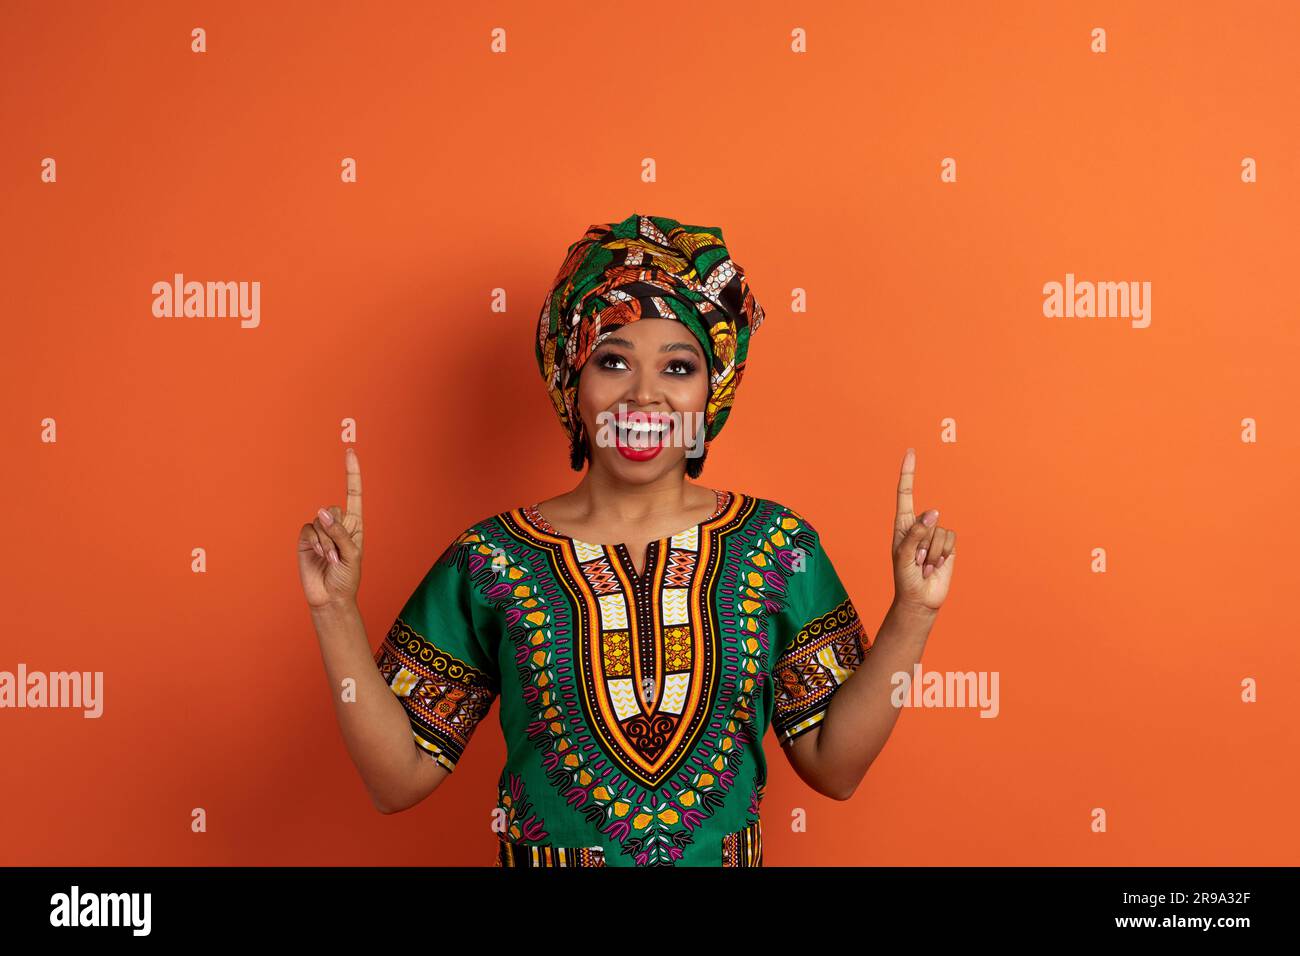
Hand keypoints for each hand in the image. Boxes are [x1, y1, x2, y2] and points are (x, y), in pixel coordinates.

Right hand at [297, 447, 363, 609]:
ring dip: (326, 541)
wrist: (330, 598)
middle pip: (333, 509)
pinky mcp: (305, 539)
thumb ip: (339, 532)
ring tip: (331, 559)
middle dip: (336, 531)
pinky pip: (308, 529)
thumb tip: (322, 512)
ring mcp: (320, 532)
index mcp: (354, 525)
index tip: (350, 452)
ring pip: (320, 520)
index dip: (352, 473)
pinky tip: (320, 555)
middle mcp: (337, 525)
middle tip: (339, 554)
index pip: (353, 494)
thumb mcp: (352, 554)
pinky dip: (315, 542)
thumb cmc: (347, 578)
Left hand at [891, 447, 955, 612]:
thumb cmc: (905, 579)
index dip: (908, 473)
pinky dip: (942, 555)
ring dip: (931, 553)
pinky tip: (935, 566)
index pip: (905, 494)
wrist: (921, 599)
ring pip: (939, 531)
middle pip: (927, 520)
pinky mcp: (948, 545)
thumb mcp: (903, 556)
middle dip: (921, 543)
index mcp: (902, 525)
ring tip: (924, 566)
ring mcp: (935, 535)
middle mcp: (919, 526)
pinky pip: (950, 540)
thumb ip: (915, 534)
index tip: (911, 452)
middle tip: (915, 562)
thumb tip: (934, 512)